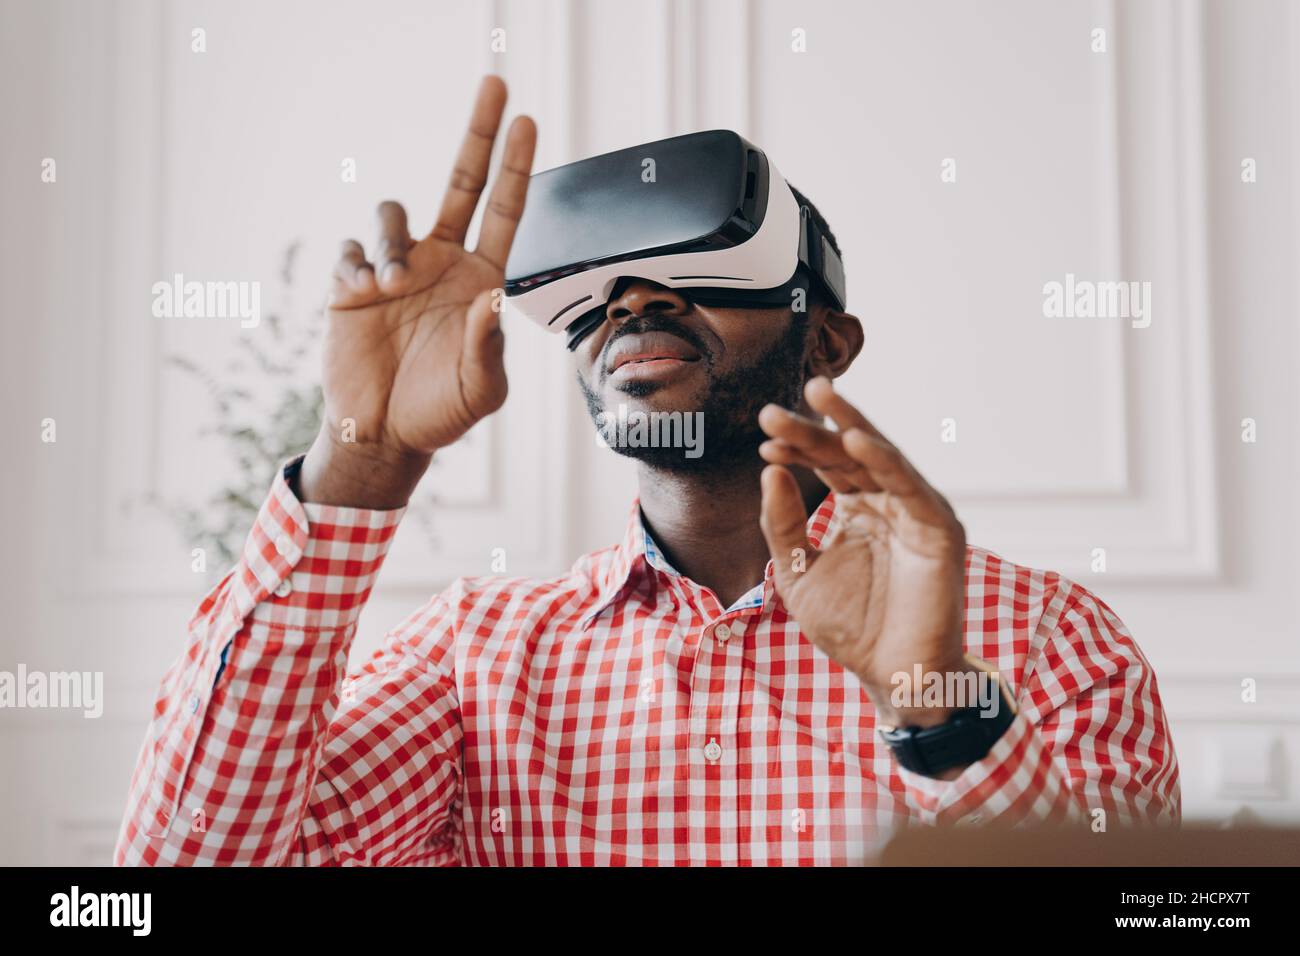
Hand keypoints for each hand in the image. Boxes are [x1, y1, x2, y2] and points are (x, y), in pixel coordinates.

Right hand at [300, 76, 536, 506]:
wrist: (385, 436)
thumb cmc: (442, 413)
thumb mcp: (482, 390)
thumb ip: (490, 347)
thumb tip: (492, 299)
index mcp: (480, 282)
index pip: (504, 212)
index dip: (515, 167)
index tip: (527, 119)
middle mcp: (442, 265)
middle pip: (461, 183)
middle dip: (478, 133)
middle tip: (495, 83)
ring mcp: (396, 271)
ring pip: (394, 214)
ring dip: (394, 238)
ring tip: (393, 284)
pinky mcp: (352, 285)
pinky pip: (352, 251)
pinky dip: (358, 265)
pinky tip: (364, 295)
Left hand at [757, 377, 973, 727]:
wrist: (891, 675)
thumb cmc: (851, 629)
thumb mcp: (797, 572)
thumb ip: (782, 524)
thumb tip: (768, 470)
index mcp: (859, 509)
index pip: (826, 465)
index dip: (796, 448)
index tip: (763, 438)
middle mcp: (889, 502)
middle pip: (848, 454)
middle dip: (814, 427)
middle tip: (775, 408)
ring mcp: (916, 512)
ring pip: (880, 457)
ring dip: (848, 426)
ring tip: (817, 396)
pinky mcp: (939, 529)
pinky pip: (909, 486)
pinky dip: (884, 460)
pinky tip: (854, 440)